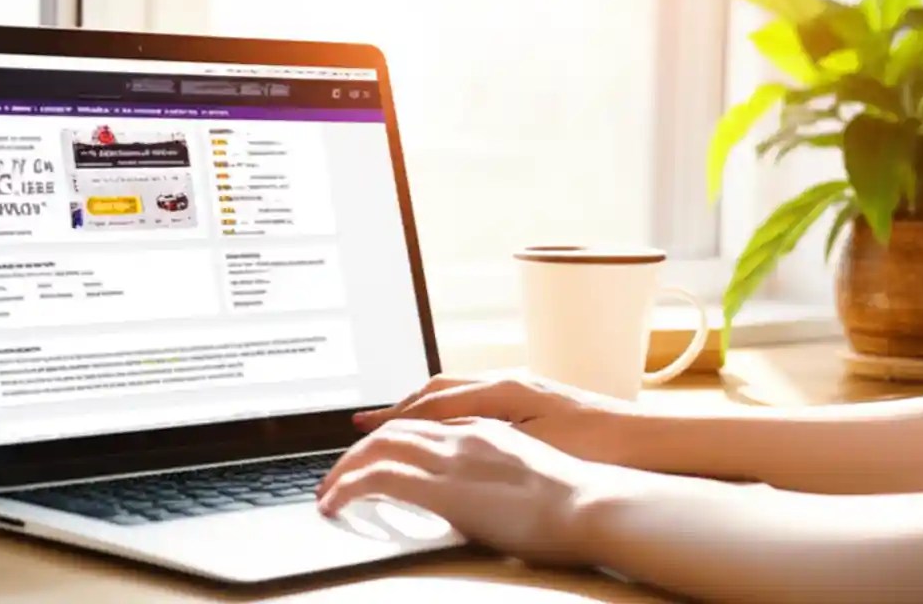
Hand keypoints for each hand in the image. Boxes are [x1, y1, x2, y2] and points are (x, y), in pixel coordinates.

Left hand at [317, 417, 611, 563]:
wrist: (594, 502)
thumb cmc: (581, 499)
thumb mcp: (537, 474)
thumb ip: (508, 474)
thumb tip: (496, 492)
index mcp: (490, 428)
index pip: (429, 419)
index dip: (397, 429)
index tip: (378, 441)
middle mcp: (465, 433)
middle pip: (398, 427)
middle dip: (363, 445)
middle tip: (340, 467)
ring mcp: (452, 457)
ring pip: (380, 446)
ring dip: (347, 465)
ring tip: (328, 488)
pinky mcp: (442, 487)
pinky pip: (377, 477)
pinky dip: (348, 485)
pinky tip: (335, 502)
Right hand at [352, 374, 634, 464]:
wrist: (647, 441)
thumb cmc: (597, 446)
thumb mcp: (533, 446)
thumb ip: (483, 438)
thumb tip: (438, 435)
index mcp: (505, 390)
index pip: (437, 402)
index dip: (397, 416)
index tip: (364, 426)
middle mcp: (510, 380)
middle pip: (442, 387)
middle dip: (402, 405)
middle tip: (368, 422)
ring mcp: (523, 387)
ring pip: (460, 389)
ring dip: (425, 404)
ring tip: (399, 420)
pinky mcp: (535, 399)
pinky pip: (478, 396)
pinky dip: (451, 408)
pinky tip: (449, 423)